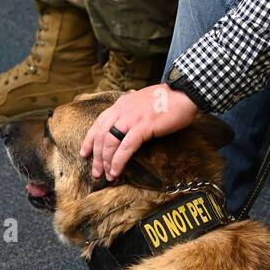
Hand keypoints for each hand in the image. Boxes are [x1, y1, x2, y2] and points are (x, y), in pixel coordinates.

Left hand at [80, 84, 198, 180]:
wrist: (184, 93)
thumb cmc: (169, 98)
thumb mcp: (144, 100)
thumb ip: (134, 109)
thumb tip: (130, 121)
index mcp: (121, 104)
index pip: (99, 123)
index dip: (90, 140)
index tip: (85, 153)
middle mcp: (122, 110)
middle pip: (101, 136)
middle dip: (97, 157)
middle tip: (96, 172)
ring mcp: (131, 118)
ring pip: (110, 143)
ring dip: (106, 162)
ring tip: (107, 175)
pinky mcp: (142, 127)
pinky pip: (125, 147)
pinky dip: (118, 161)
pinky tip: (116, 171)